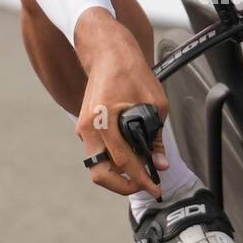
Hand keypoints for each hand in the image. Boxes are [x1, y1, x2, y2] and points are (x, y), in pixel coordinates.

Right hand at [74, 9, 169, 197]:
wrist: (108, 54)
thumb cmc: (131, 72)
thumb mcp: (155, 103)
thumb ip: (156, 137)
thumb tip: (159, 164)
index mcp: (103, 118)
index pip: (122, 161)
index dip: (141, 179)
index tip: (155, 188)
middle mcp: (88, 127)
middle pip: (100, 173)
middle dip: (123, 186)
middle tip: (144, 186)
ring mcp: (83, 128)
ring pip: (97, 166)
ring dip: (117, 175)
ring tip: (141, 174)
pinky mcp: (85, 128)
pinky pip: (98, 154)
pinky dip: (113, 162)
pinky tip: (131, 159)